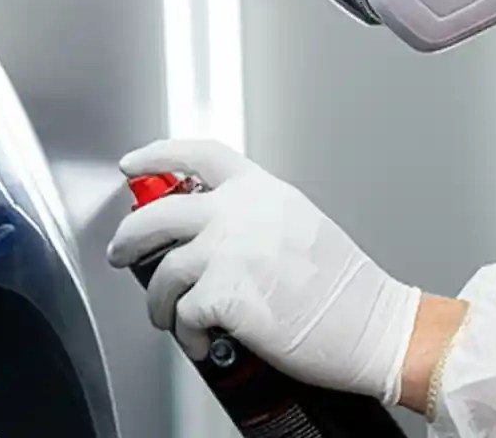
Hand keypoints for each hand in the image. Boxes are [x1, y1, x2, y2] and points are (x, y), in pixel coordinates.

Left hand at [107, 139, 421, 404]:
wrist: (374, 327)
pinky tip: (201, 340)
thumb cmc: (344, 288)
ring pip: (163, 273)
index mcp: (261, 190)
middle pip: (156, 215)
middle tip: (121, 252)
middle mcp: (239, 213)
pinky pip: (183, 314)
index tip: (132, 165)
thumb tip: (207, 228)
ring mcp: (229, 252)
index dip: (157, 155)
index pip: (198, 154)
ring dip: (158, 301)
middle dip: (128, 238)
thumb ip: (252, 214)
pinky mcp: (225, 295)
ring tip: (167, 317)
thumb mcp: (298, 223)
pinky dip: (185, 333)